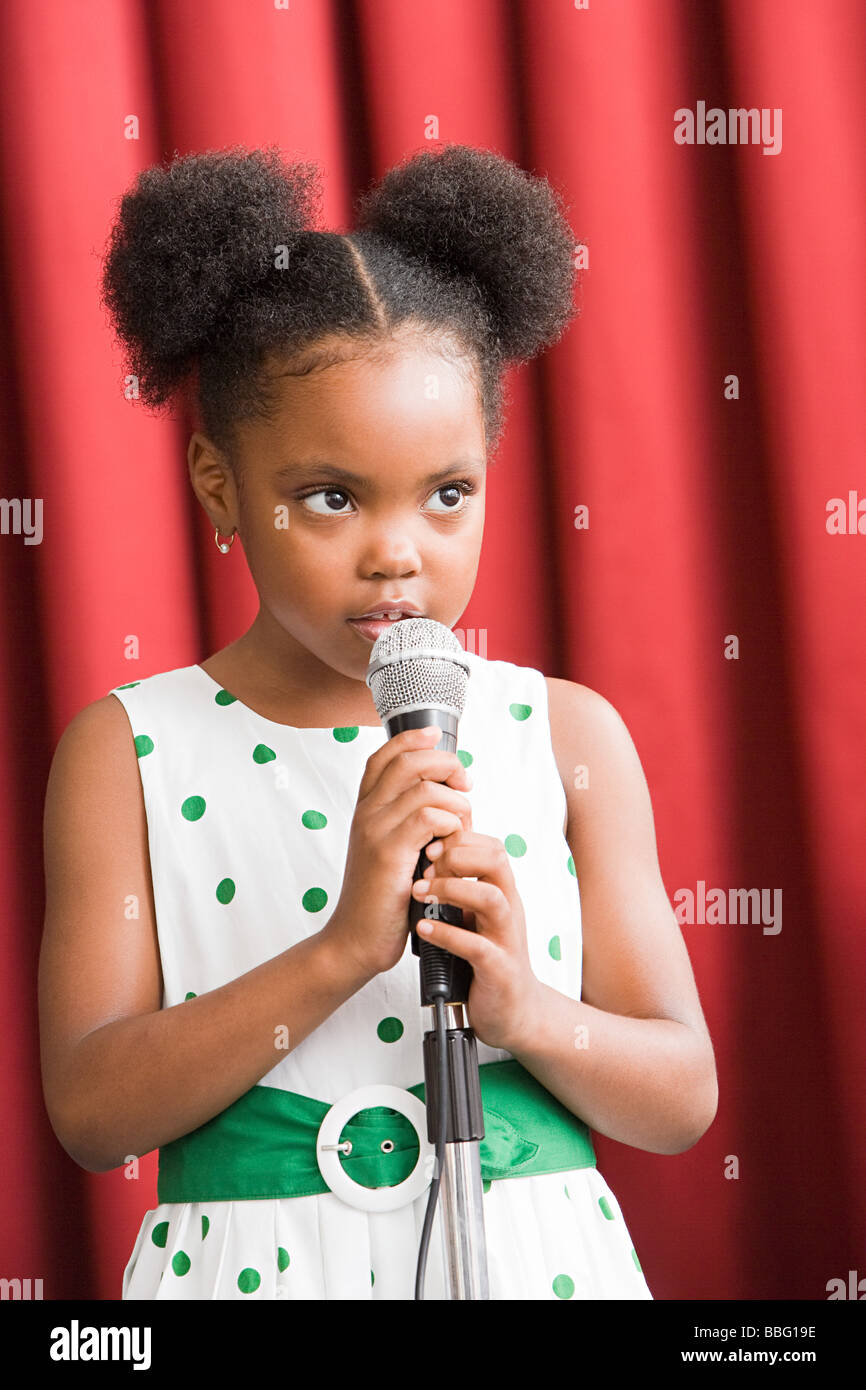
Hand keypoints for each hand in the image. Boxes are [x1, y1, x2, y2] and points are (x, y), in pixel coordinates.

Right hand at [321, 725, 473, 978]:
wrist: (355, 940)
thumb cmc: (382, 898)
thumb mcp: (393, 851)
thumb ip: (410, 822)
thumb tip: (450, 795)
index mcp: (366, 809)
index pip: (384, 756)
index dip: (412, 739)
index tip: (437, 735)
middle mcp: (366, 813)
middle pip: (408, 762)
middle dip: (446, 765)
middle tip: (465, 785)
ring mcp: (375, 831)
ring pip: (425, 789)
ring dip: (456, 803)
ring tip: (461, 827)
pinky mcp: (388, 853)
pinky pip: (429, 818)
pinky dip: (450, 825)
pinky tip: (451, 845)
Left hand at [410, 830, 542, 1052]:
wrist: (514, 1012)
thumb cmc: (488, 960)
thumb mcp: (476, 917)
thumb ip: (462, 888)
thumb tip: (429, 854)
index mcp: (502, 893)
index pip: (491, 846)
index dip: (459, 839)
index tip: (427, 845)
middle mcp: (508, 910)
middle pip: (496, 861)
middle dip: (457, 855)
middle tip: (424, 865)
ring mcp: (507, 939)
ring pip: (491, 898)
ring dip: (452, 889)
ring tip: (420, 892)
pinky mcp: (500, 970)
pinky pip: (477, 946)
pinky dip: (447, 934)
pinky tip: (423, 929)